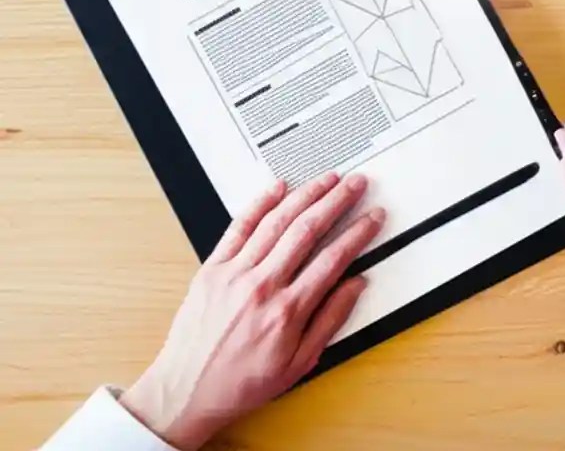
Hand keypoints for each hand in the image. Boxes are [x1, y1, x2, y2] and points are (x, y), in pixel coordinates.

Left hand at [119, 173, 384, 449]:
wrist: (186, 391)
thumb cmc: (241, 382)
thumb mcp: (299, 363)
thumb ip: (330, 320)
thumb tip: (355, 286)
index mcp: (288, 311)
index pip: (334, 258)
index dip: (358, 233)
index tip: (372, 218)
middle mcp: (262, 286)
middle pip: (308, 230)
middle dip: (337, 201)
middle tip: (355, 184)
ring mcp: (234, 274)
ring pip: (276, 222)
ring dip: (306, 195)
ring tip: (326, 180)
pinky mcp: (211, 269)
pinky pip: (238, 228)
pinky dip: (259, 204)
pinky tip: (277, 188)